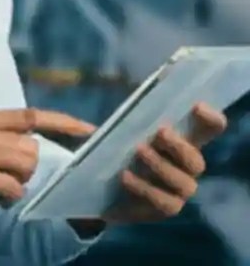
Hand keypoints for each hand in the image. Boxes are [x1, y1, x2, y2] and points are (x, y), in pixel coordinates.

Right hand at [0, 108, 96, 236]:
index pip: (28, 115)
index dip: (61, 122)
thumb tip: (39, 145)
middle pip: (32, 146)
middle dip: (27, 167)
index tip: (88, 131)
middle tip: (5, 177)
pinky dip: (9, 196)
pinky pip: (14, 186)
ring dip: (19, 181)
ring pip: (26, 164)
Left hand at [101, 102, 228, 224]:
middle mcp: (186, 168)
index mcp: (181, 142)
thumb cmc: (113, 149)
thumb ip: (122, 117)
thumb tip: (109, 100)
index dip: (211, 120)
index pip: (209, 130)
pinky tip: (125, 176)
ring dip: (161, 166)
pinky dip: (145, 188)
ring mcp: (177, 191)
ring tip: (138, 151)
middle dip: (180, 146)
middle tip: (160, 132)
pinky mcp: (163, 209)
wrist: (98, 188)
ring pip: (183, 183)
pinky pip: (162, 203)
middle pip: (196, 160)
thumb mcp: (115, 129)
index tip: (197, 106)